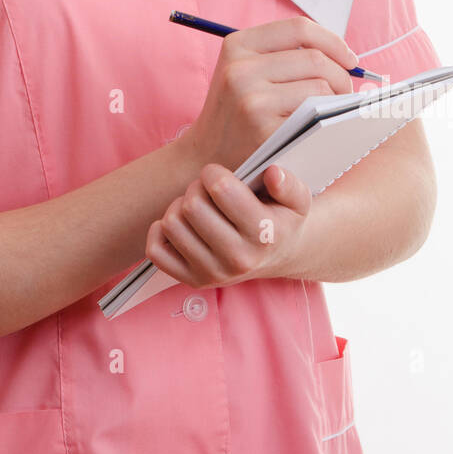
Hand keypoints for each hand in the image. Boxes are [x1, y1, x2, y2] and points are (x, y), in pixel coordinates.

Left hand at [145, 162, 312, 288]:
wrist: (278, 256)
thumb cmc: (281, 218)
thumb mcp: (297, 199)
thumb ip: (289, 184)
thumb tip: (273, 174)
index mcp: (263, 234)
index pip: (219, 188)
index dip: (213, 173)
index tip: (220, 176)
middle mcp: (238, 259)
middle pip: (191, 205)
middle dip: (197, 188)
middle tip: (209, 192)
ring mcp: (213, 273)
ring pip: (171, 223)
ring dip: (179, 207)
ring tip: (199, 209)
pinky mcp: (192, 281)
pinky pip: (155, 250)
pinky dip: (161, 231)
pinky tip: (183, 225)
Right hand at [178, 16, 357, 174]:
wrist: (205, 156)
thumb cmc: (236, 113)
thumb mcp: (243, 71)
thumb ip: (283, 55)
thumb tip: (344, 54)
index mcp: (237, 45)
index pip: (299, 28)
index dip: (333, 40)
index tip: (349, 58)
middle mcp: (240, 69)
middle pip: (316, 58)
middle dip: (342, 75)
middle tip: (345, 92)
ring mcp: (251, 100)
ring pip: (320, 86)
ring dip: (338, 100)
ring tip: (332, 111)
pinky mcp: (264, 130)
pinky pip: (316, 116)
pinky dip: (328, 120)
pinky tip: (322, 128)